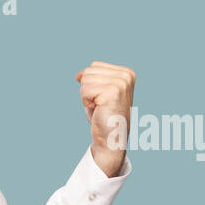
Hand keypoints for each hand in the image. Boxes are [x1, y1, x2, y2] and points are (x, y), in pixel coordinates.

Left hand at [76, 61, 135, 176]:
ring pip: (85, 80)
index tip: (102, 98)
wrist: (110, 138)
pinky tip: (98, 109)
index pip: (94, 66)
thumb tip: (78, 75)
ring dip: (87, 96)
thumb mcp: (98, 92)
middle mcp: (126, 76)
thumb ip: (92, 79)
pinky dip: (86, 102)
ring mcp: (121, 83)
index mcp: (126, 73)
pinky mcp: (112, 92)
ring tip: (99, 107)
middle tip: (100, 104)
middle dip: (88, 89)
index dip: (91, 84)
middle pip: (89, 71)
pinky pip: (85, 90)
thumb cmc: (103, 116)